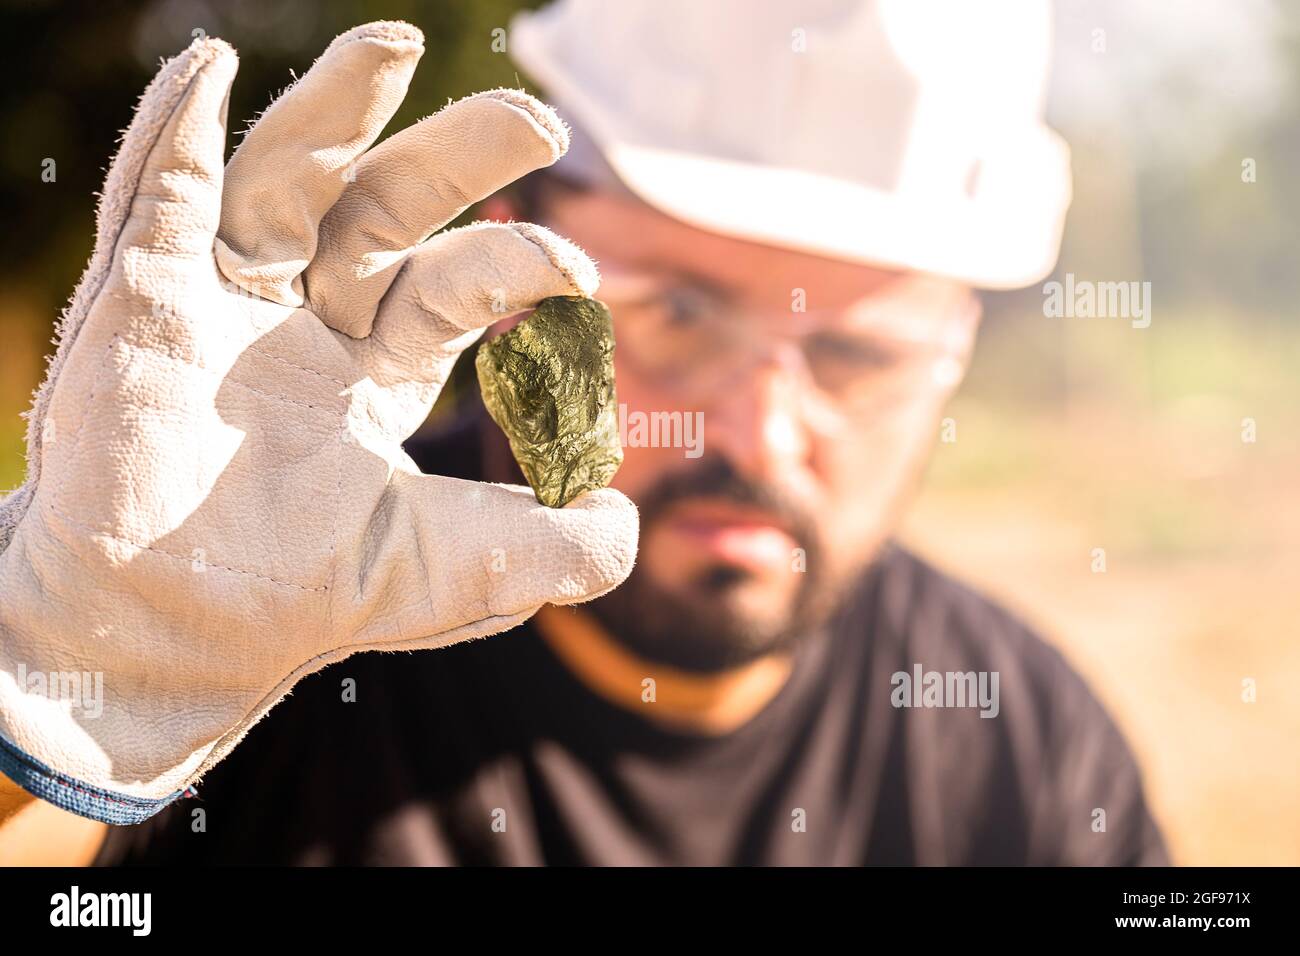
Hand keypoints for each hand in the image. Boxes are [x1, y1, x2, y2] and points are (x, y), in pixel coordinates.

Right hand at [0, 22, 636, 823]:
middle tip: (539, 122)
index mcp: (374, 368)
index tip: (580, 277)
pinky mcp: (141, 304)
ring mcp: (221, 304)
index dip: (516, 266)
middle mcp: (303, 321)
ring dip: (332, 109)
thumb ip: (546, 552)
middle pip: (383, 208)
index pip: (453, 285)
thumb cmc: (298, 600)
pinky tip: (207, 67)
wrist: (170, 641)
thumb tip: (623, 523)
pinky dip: (173, 132)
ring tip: (395, 43)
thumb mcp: (448, 574)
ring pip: (281, 180)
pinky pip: (155, 199)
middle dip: (456, 156)